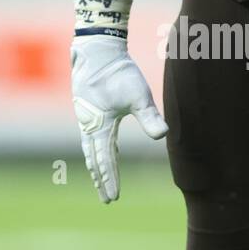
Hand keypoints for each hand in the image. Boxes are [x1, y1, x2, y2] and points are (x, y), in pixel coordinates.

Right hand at [70, 35, 167, 202]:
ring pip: (90, 149)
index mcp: (99, 126)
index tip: (114, 198)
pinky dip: (95, 150)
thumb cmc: (118, 72)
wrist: (97, 50)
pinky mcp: (88, 109)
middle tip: (107, 199)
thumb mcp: (138, 94)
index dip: (110, 180)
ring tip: (101, 181)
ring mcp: (86, 118)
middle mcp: (89, 125)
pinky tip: (103, 150)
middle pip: (94, 159)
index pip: (105, 160)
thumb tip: (162, 135)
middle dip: (101, 179)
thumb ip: (149, 115)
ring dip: (96, 166)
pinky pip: (90, 137)